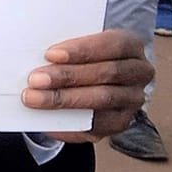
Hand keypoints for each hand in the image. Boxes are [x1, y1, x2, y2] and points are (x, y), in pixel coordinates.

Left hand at [21, 29, 151, 140]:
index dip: (82, 49)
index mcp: (131, 45)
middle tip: (35, 79)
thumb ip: (63, 48)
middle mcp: (139, 73)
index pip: (113, 44)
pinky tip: (46, 120)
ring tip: (34, 98)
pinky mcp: (121, 122)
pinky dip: (69, 124)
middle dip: (68, 76)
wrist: (91, 78)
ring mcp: (132, 100)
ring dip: (65, 99)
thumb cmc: (81, 56)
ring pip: (103, 99)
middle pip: (107, 73)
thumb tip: (33, 54)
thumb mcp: (77, 45)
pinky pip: (97, 126)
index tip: (50, 54)